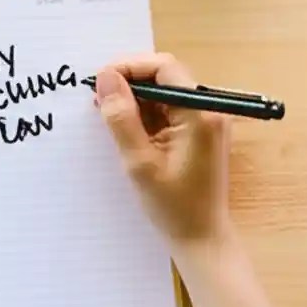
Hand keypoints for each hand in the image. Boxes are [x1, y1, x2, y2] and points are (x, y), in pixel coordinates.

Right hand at [95, 53, 231, 247]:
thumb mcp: (139, 162)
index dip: (129, 67)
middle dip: (130, 81)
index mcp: (201, 114)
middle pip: (165, 76)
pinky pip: (168, 109)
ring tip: (106, 113)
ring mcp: (205, 121)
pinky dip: (144, 113)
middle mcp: (209, 110)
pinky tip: (124, 127)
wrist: (202, 239)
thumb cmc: (173, 207)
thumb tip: (105, 78)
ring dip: (134, 98)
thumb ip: (121, 118)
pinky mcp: (198, 132)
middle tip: (98, 98)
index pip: (165, 68)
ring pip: (164, 92)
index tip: (100, 81)